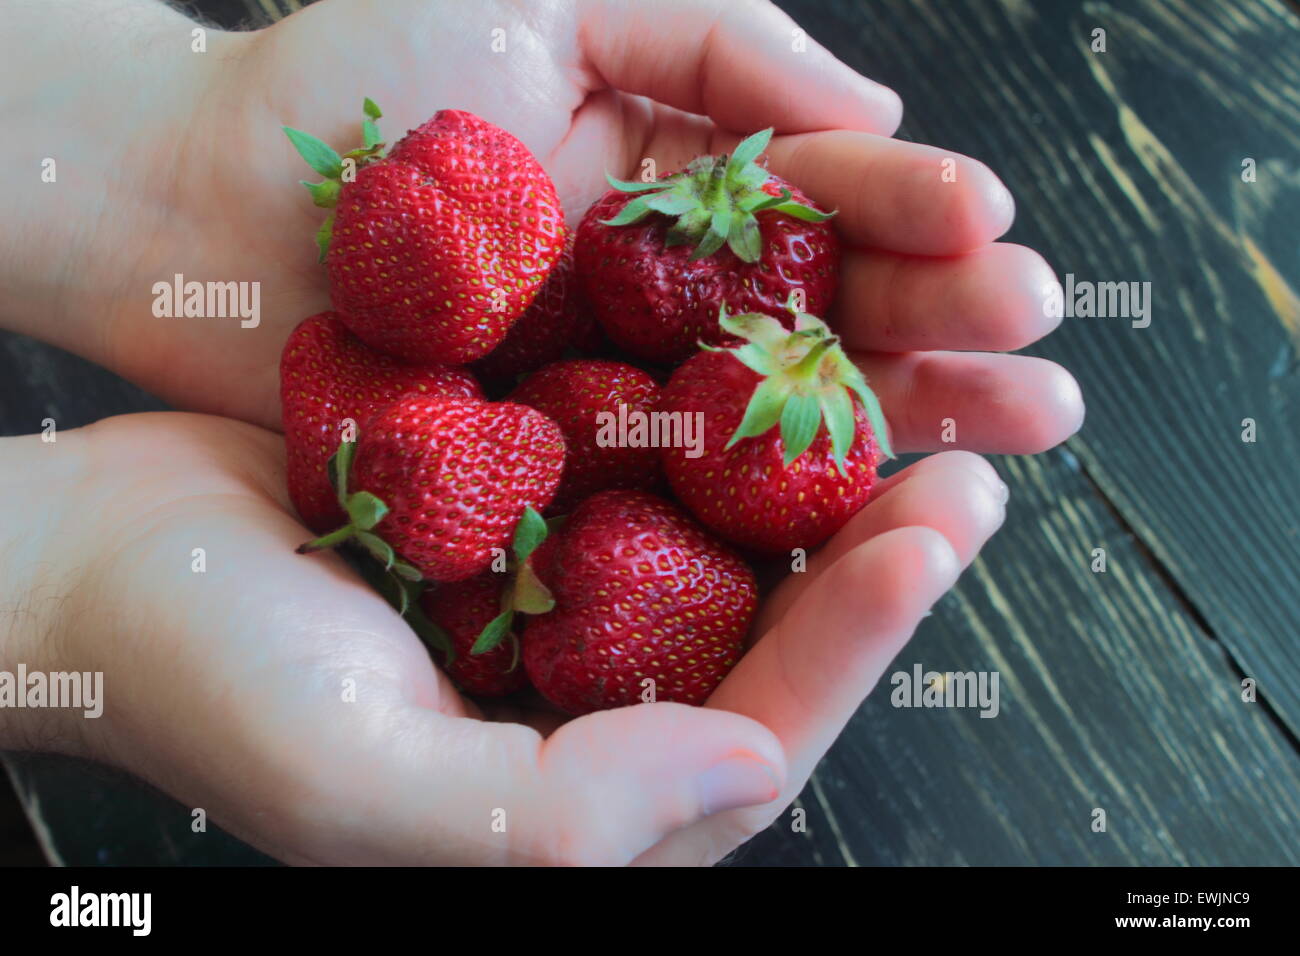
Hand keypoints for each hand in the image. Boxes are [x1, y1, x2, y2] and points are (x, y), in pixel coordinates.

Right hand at [0, 412, 1003, 864]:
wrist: (96, 559)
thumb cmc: (209, 683)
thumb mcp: (367, 787)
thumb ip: (556, 820)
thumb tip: (748, 777)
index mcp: (573, 804)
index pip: (752, 738)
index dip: (851, 643)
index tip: (931, 533)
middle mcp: (588, 713)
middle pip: (767, 642)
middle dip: (871, 556)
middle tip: (964, 463)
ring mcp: (562, 611)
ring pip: (723, 554)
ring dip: (810, 480)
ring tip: (897, 400)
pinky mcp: (528, 523)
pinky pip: (647, 476)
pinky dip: (709, 428)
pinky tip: (762, 362)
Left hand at [2, 0, 1079, 451]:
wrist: (202, 205)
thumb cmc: (357, 86)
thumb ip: (718, 39)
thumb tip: (875, 108)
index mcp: (676, 188)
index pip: (827, 208)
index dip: (917, 221)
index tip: (996, 234)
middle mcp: (666, 295)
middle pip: (829, 324)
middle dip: (944, 340)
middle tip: (1046, 370)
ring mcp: (621, 388)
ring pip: (781, 416)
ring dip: (902, 427)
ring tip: (1014, 437)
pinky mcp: (563, 469)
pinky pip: (681, 492)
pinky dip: (773, 505)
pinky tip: (869, 514)